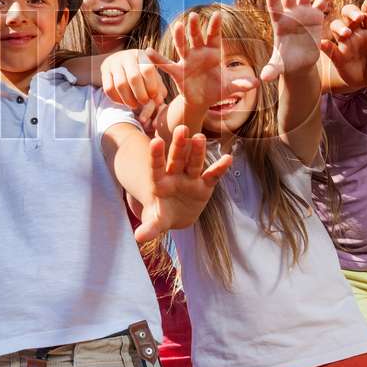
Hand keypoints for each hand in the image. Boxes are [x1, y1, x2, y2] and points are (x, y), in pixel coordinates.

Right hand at [100, 48, 168, 113]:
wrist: (121, 63)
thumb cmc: (142, 73)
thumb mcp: (153, 76)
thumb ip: (159, 89)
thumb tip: (159, 102)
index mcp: (141, 55)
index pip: (147, 69)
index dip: (151, 85)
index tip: (153, 97)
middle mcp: (126, 56)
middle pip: (134, 77)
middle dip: (140, 94)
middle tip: (144, 103)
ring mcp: (113, 63)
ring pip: (120, 85)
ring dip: (128, 99)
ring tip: (135, 105)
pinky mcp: (104, 71)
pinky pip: (108, 89)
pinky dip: (117, 99)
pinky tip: (123, 102)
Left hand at [134, 125, 232, 244]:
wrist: (177, 215)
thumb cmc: (162, 215)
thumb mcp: (156, 222)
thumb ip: (150, 227)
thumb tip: (139, 237)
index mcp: (160, 182)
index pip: (157, 167)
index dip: (156, 155)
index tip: (155, 141)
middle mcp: (175, 176)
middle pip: (177, 159)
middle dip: (179, 145)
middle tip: (181, 129)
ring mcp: (190, 178)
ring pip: (194, 162)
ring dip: (197, 151)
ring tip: (200, 137)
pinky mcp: (205, 185)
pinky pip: (213, 175)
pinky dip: (220, 168)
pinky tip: (228, 158)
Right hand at [151, 12, 258, 110]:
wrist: (202, 101)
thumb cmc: (216, 90)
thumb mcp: (230, 88)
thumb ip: (241, 84)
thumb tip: (257, 83)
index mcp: (213, 52)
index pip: (214, 37)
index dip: (215, 27)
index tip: (217, 14)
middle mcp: (198, 53)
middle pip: (197, 38)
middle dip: (196, 28)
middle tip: (194, 16)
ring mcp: (186, 61)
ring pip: (182, 46)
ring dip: (179, 37)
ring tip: (177, 27)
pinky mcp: (177, 71)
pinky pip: (165, 64)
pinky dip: (157, 59)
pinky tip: (147, 52)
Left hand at [259, 0, 337, 82]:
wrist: (299, 62)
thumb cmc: (286, 63)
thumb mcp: (279, 66)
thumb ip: (271, 70)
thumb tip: (262, 79)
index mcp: (279, 23)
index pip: (273, 5)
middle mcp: (290, 14)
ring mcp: (303, 12)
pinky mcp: (316, 15)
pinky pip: (323, 1)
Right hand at [322, 0, 366, 86]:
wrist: (363, 79)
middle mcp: (357, 32)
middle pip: (350, 13)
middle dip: (352, 12)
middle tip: (358, 17)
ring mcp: (345, 42)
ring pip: (337, 26)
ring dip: (340, 27)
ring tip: (346, 34)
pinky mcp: (336, 54)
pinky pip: (329, 47)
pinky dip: (325, 45)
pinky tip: (323, 44)